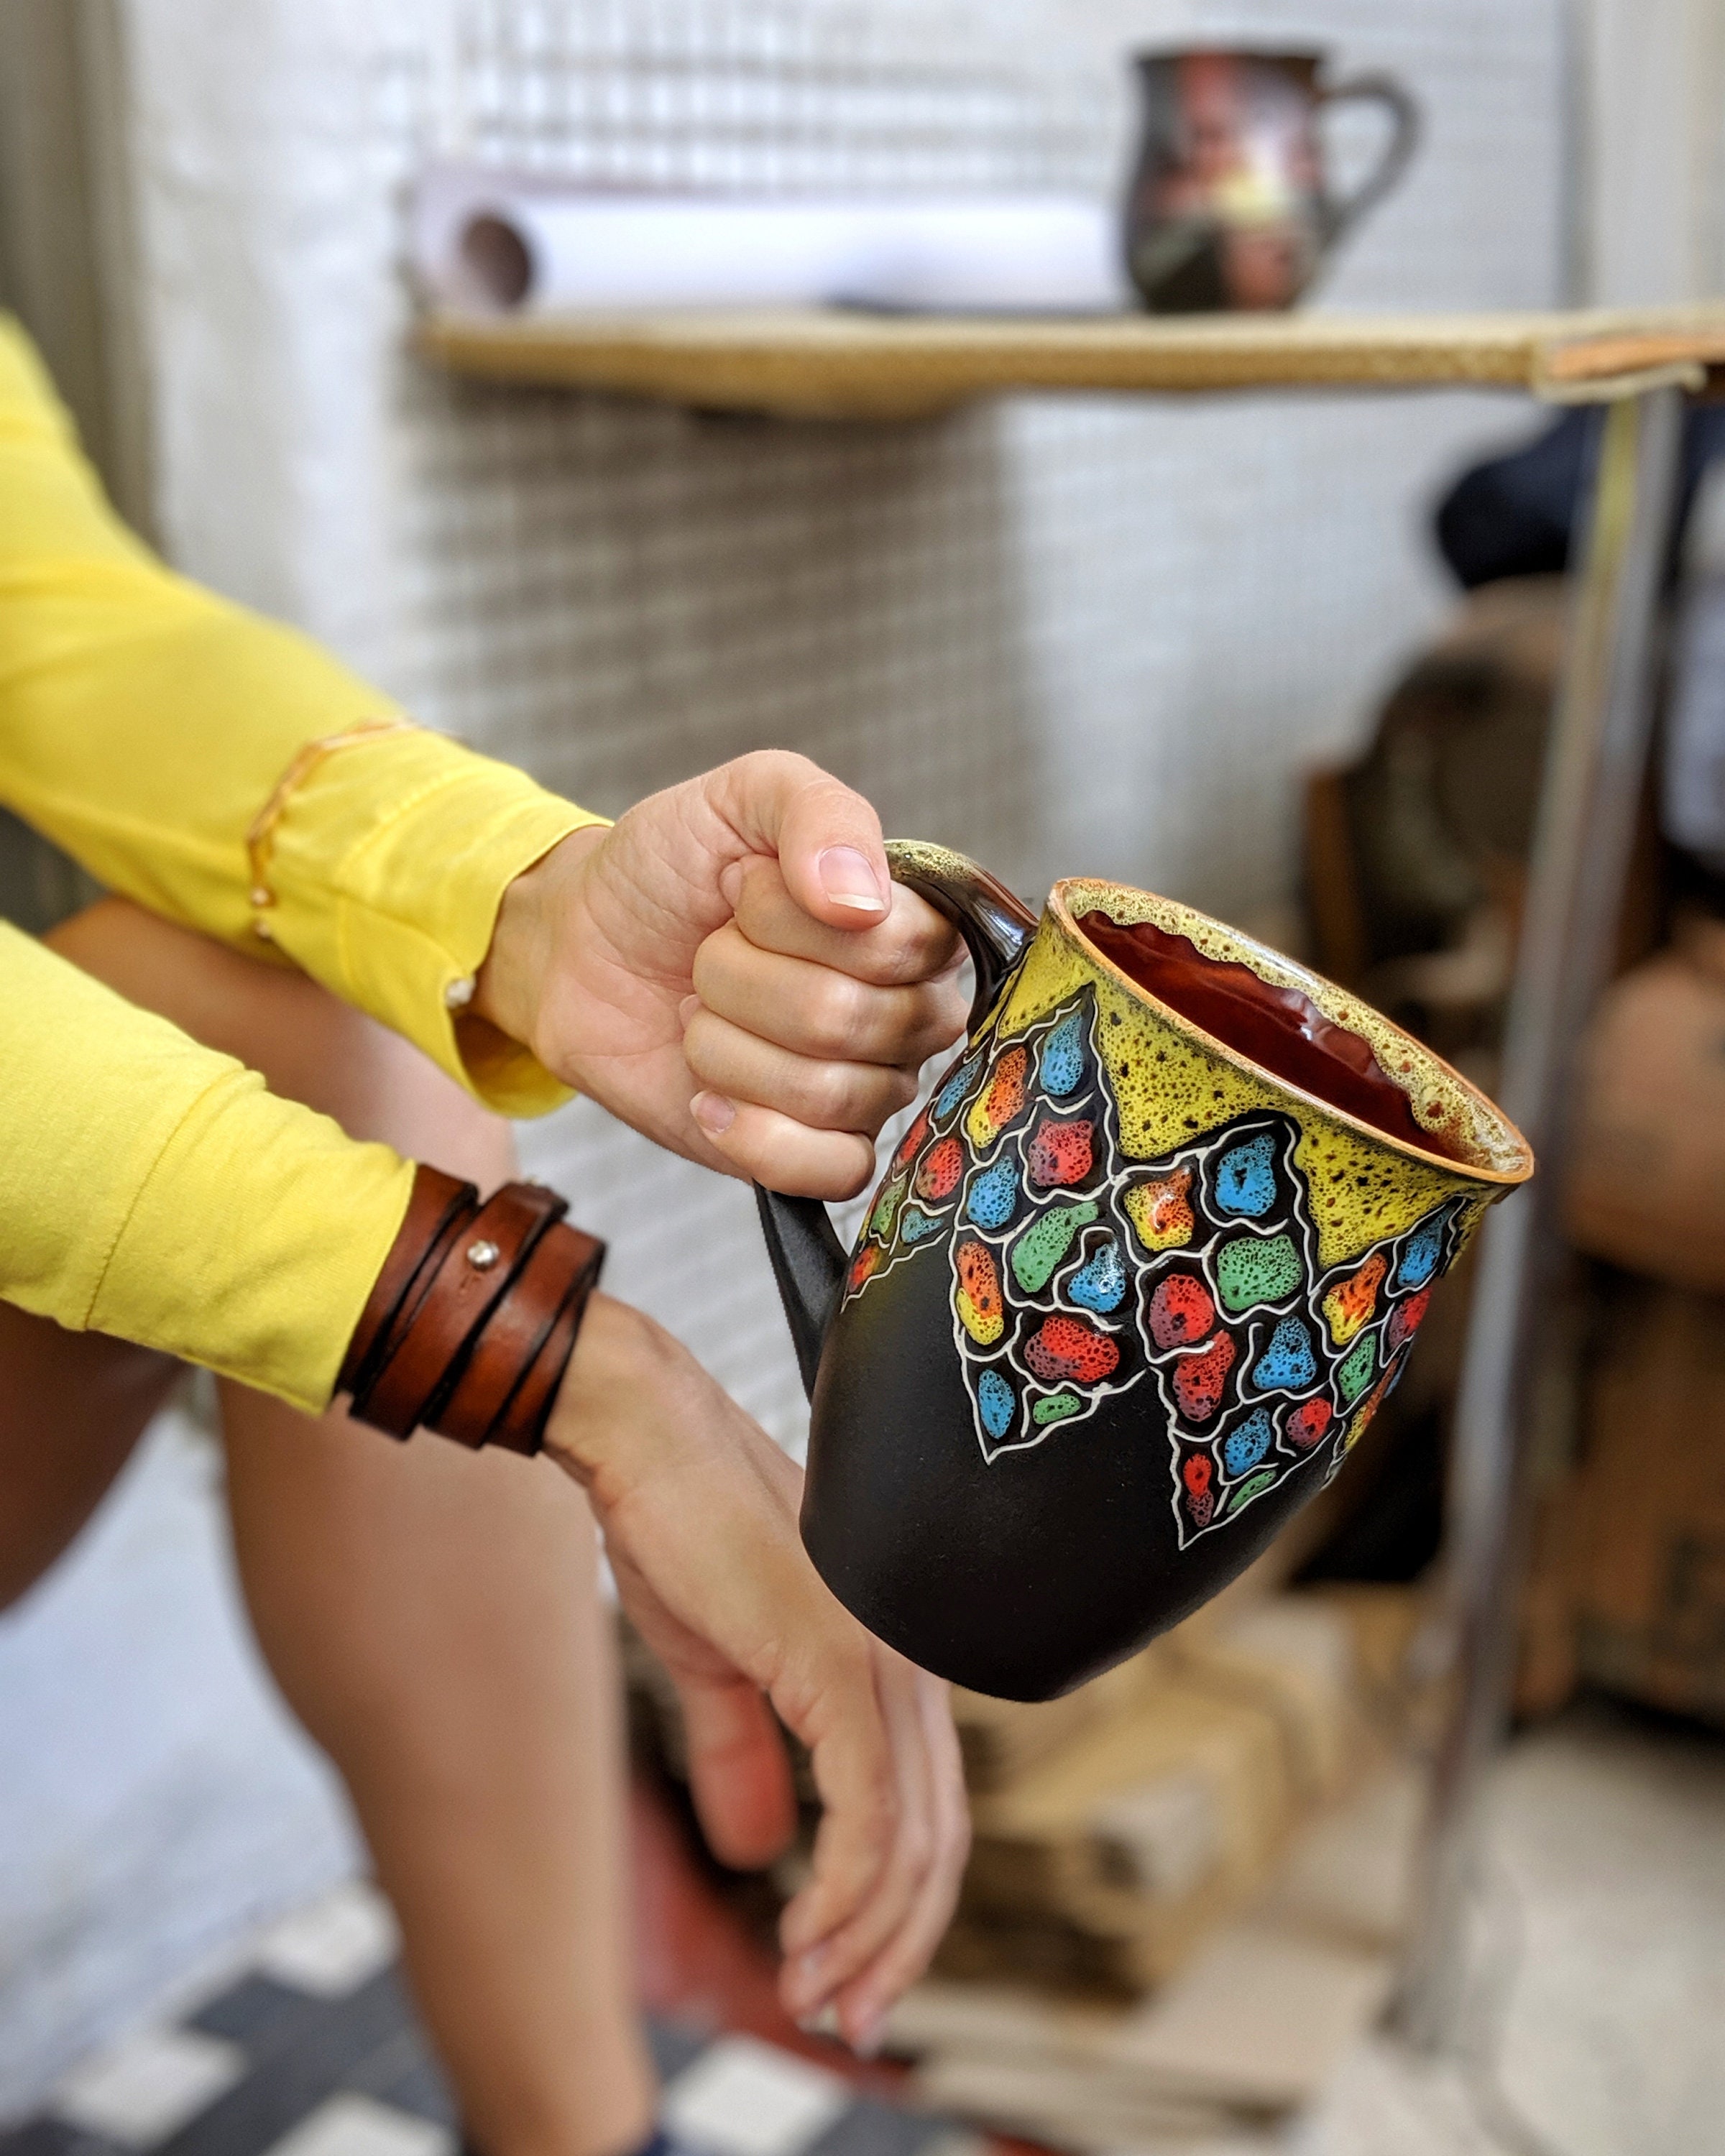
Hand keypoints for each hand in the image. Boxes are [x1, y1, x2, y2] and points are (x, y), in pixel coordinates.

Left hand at [473, 752, 965, 1197]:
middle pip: (851, 1020)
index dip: (794, 920)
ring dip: (728, 1047)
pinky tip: (710, 1098)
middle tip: (707, 956)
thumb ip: (817, 812)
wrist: (581, 947)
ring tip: (701, 1013)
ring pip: (830, 1093)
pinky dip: (757, 1137)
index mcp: (909, 921)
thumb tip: (861, 900)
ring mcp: (867, 1084)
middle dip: (742, 979)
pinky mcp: (819, 1152)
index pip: (899, 942)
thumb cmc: (668, 869)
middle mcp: (908, 1007)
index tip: (741, 892)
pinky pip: (834, 1171)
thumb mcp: (740, 797)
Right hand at [547, 1291, 968, 2051]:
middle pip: (938, 1841)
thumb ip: (744, 1754)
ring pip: (911, 1841)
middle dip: (895, 1948)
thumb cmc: (681, 1527)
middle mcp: (910, 1661)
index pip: (927, 1810)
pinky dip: (844, 1892)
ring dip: (864, 1938)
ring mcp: (884, 1660)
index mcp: (891, 1657)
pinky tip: (804, 1935)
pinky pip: (869, 1811)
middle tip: (845, 2018)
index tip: (847, 1975)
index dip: (897, 1906)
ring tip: (813, 1995)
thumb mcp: (716, 1665)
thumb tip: (761, 1849)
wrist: (643, 1438)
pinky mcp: (842, 1665)